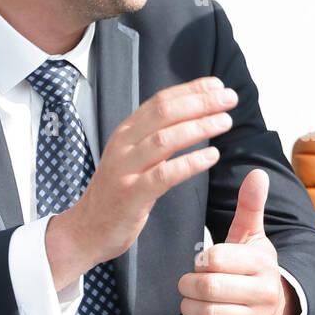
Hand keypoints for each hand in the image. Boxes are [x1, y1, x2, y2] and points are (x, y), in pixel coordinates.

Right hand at [45, 77, 236, 290]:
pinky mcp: (131, 195)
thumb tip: (190, 116)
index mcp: (126, 133)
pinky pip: (164, 174)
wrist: (85, 230)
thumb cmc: (116, 194)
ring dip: (199, 127)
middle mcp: (124, 145)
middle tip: (228, 98)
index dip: (190, 90)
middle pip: (164, 113)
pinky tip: (212, 155)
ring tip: (225, 122)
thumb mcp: (131, 157)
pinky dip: (190, 163)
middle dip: (200, 102)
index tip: (217, 84)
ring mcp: (126, 169)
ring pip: (165, 139)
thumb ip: (155, 137)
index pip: (160, 101)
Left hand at [177, 169, 298, 314]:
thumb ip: (251, 205)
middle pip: (207, 288)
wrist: (276, 305)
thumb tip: (258, 174)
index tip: (204, 261)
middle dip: (189, 284)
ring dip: (189, 305)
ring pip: (205, 312)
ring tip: (194, 297)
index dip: (201, 260)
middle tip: (190, 281)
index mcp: (261, 264)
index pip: (215, 259)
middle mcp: (263, 293)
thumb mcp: (252, 235)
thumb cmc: (255, 268)